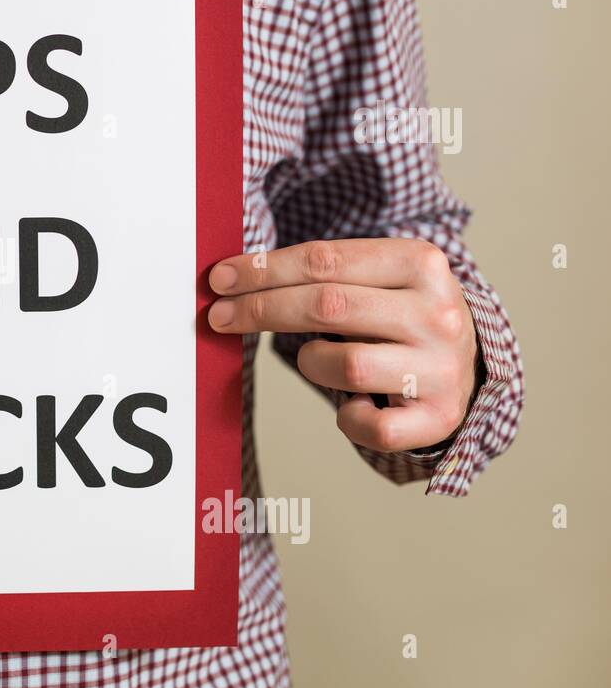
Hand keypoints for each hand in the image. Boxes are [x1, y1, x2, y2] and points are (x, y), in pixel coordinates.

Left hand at [207, 238, 476, 453]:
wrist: (469, 368)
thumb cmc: (399, 318)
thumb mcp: (378, 279)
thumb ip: (322, 273)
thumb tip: (236, 278)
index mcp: (421, 264)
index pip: (325, 260)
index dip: (264, 270)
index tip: (221, 278)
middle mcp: (438, 313)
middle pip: (328, 305)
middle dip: (262, 309)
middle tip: (219, 315)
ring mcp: (441, 368)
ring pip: (345, 365)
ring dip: (313, 363)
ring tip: (321, 360)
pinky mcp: (440, 417)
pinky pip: (370, 427)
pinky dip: (349, 419)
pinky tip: (354, 405)